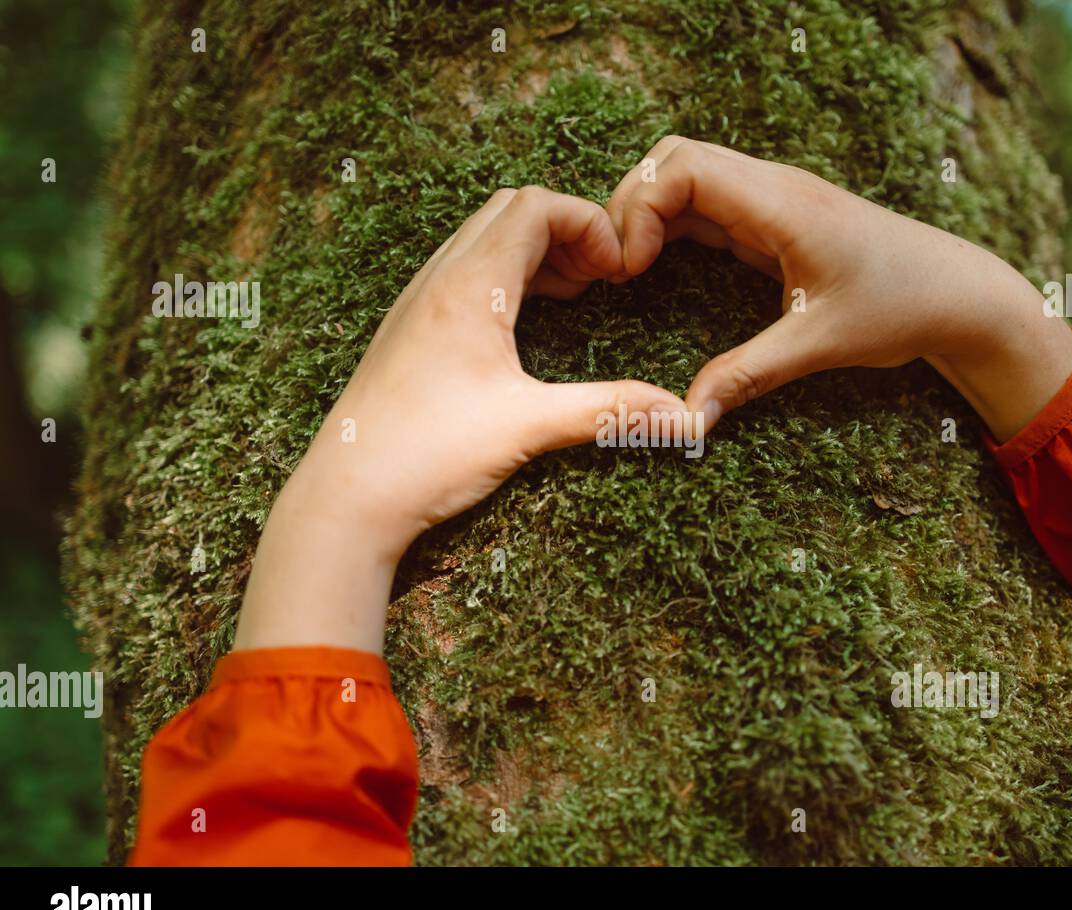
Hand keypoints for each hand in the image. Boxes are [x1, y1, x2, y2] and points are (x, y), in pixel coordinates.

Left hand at [234, 186, 684, 652]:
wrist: (344, 499)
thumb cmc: (427, 456)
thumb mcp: (530, 428)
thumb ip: (612, 412)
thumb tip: (686, 418)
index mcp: (468, 286)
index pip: (536, 206)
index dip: (590, 223)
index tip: (620, 270)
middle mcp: (437, 280)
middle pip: (509, 211)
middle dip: (566, 230)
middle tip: (603, 277)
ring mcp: (417, 303)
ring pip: (482, 239)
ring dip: (534, 251)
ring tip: (576, 292)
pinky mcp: (408, 331)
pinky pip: (461, 272)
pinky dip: (504, 276)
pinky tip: (525, 324)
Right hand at [606, 136, 1071, 440]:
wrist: (961, 295)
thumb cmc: (902, 308)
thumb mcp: (820, 345)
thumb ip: (749, 375)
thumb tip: (689, 417)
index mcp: (783, 204)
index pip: (683, 167)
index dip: (639, 207)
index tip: (630, 268)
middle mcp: (774, 188)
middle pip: (675, 159)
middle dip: (632, 204)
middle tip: (617, 267)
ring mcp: (774, 200)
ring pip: (689, 176)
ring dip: (650, 213)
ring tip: (630, 269)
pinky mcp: (776, 220)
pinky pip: (710, 205)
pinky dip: (674, 226)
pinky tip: (660, 267)